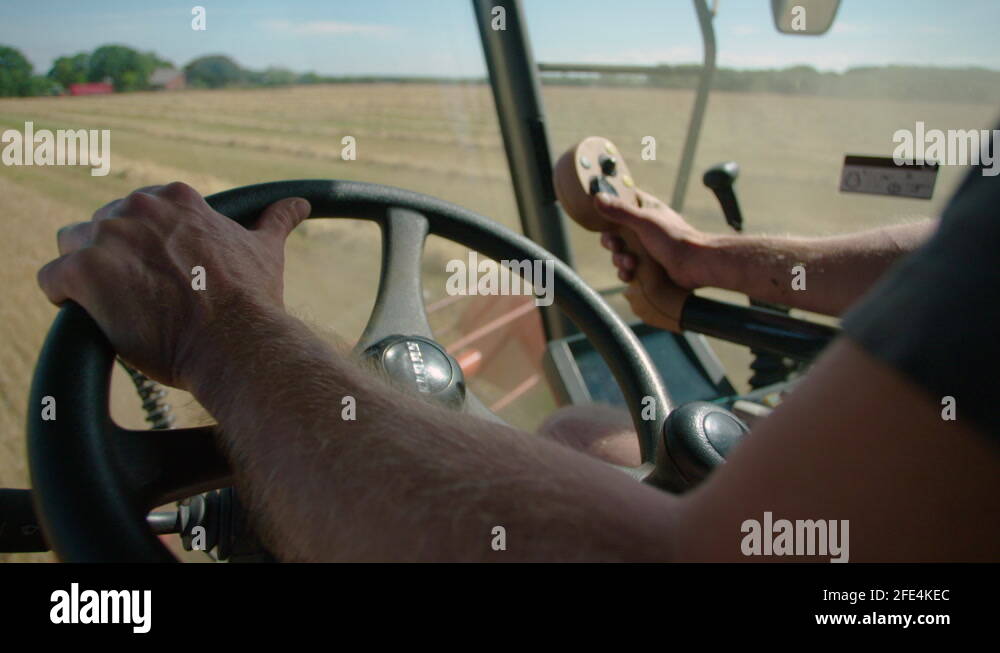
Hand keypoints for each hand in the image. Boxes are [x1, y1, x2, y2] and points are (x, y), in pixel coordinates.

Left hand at [37, 182, 309, 389]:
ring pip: (70, 246)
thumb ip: (275, 221)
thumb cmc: (252, 300)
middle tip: (141, 295)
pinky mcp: (83, 272)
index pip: (139, 212)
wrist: (237, 340)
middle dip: (114, 258)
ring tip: (113, 306)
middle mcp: (138, 208)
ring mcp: (108, 237)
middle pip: (101, 225)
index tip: (159, 272)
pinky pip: (51, 280)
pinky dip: (64, 298)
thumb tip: (298, 204)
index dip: (145, 246)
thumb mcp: (266, 251)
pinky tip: (90, 317)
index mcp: (176, 200)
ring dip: (86, 273)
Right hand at [594, 190, 708, 289]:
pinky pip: (627, 268)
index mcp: (645, 209)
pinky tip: (630, 274)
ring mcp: (646, 246)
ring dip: (620, 260)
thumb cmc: (674, 238)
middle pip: (615, 232)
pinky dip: (626, 272)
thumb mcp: (644, 222)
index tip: (602, 217)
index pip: (621, 202)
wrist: (695, 265)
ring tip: (631, 263)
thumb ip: (620, 211)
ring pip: (620, 252)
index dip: (609, 209)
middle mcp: (644, 226)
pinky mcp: (647, 265)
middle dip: (612, 242)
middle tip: (616, 246)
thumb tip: (597, 197)